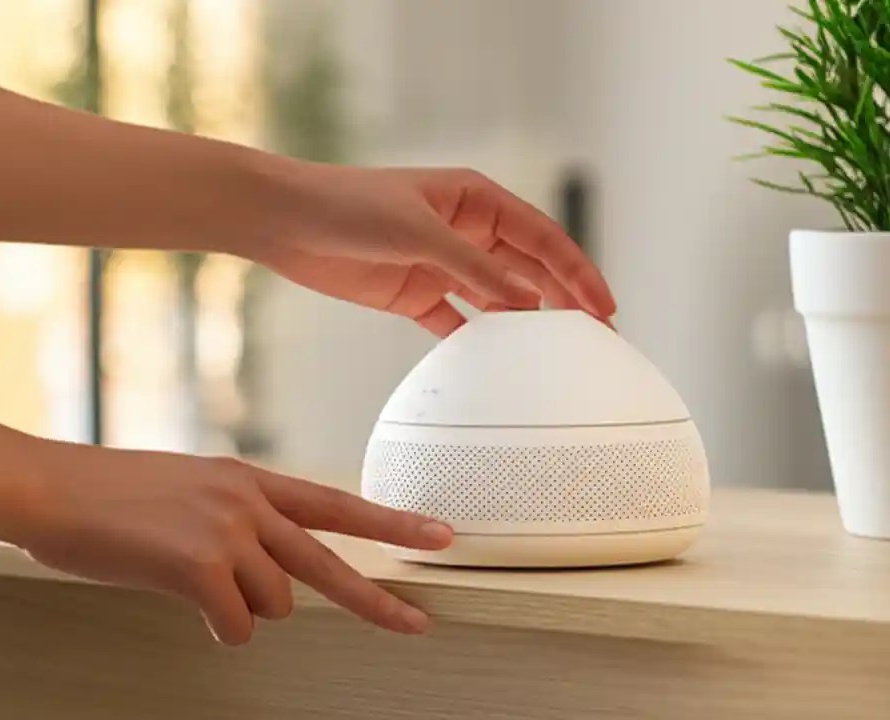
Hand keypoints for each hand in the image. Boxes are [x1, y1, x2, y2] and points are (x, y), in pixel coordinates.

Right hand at [16, 441, 452, 644]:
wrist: (50, 488)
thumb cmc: (111, 496)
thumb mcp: (192, 491)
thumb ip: (239, 522)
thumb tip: (266, 579)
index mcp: (250, 479)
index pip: (337, 503)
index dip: (392, 523)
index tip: (439, 535)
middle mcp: (248, 500)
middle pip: (329, 563)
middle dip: (378, 602)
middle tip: (419, 624)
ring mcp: (228, 530)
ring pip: (273, 604)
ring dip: (238, 608)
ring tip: (187, 578)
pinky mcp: (202, 565)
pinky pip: (234, 626)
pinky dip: (213, 626)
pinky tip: (177, 596)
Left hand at [254, 163, 617, 335]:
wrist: (285, 221)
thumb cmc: (348, 205)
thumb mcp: (419, 232)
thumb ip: (475, 268)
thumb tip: (528, 303)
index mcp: (477, 200)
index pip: (543, 238)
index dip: (578, 271)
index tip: (605, 306)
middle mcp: (466, 230)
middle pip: (530, 268)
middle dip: (565, 300)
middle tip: (599, 337)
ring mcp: (443, 264)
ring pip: (500, 296)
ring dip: (530, 322)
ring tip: (561, 355)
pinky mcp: (416, 293)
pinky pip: (459, 321)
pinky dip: (480, 340)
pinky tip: (500, 365)